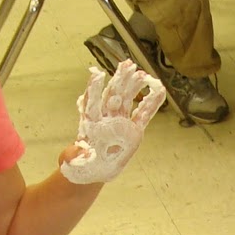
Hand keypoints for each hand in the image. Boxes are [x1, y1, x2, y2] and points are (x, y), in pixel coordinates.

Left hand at [60, 60, 165, 184]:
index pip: (92, 104)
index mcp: (91, 124)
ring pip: (127, 99)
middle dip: (120, 80)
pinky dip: (152, 103)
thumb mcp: (75, 162)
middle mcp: (106, 119)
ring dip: (134, 85)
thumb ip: (75, 155)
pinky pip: (143, 115)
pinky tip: (159, 89)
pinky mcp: (133, 131)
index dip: (94, 90)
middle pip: (112, 96)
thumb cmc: (81, 165)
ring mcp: (120, 123)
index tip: (96, 74)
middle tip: (127, 65)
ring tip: (142, 73)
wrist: (93, 170)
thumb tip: (77, 153)